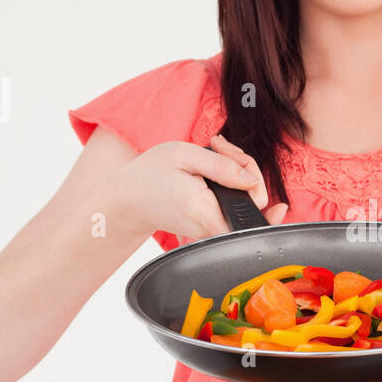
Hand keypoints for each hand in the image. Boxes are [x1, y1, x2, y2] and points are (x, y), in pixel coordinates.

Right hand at [106, 134, 289, 240]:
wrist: (127, 199)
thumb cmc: (150, 175)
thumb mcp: (184, 155)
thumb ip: (222, 166)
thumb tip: (252, 179)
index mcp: (205, 210)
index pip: (255, 204)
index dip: (255, 177)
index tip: (235, 157)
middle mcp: (210, 227)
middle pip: (253, 203)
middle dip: (246, 171)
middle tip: (222, 150)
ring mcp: (210, 231)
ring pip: (243, 205)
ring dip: (238, 177)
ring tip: (215, 155)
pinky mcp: (209, 229)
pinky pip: (232, 209)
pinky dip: (230, 187)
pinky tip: (215, 170)